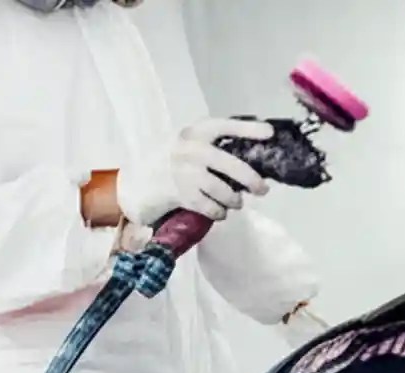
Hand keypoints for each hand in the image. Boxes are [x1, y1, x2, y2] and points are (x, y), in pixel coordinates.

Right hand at [115, 118, 273, 225]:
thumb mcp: (186, 146)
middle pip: (232, 165)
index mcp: (193, 132)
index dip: (248, 129)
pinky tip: (220, 212)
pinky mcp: (180, 195)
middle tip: (263, 189)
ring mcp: (185, 173)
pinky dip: (219, 212)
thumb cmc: (166, 163)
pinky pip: (211, 207)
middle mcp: (190, 149)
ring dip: (234, 200)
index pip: (225, 126)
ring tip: (235, 202)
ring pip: (224, 191)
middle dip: (252, 180)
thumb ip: (210, 147)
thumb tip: (249, 160)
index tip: (269, 133)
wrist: (135, 185)